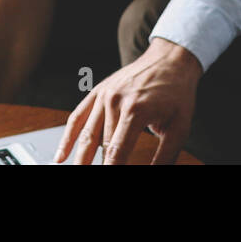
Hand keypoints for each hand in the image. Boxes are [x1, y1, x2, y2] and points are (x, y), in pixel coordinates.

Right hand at [54, 38, 201, 164]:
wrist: (171, 60)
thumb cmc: (177, 93)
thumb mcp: (179, 128)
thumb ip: (165, 157)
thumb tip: (154, 174)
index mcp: (135, 111)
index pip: (117, 153)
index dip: (111, 171)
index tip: (107, 181)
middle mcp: (115, 102)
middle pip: (101, 147)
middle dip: (99, 168)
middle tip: (97, 176)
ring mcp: (103, 96)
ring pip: (86, 136)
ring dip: (81, 160)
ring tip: (78, 172)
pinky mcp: (98, 92)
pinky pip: (77, 118)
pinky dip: (67, 139)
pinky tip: (60, 157)